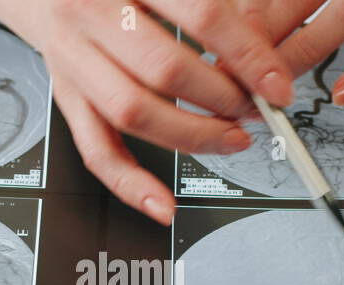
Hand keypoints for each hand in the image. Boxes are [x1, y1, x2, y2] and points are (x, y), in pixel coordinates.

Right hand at [0, 0, 294, 224]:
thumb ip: (209, 4)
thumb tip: (263, 53)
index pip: (201, 15)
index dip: (248, 56)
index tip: (276, 84)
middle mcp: (92, 15)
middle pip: (166, 70)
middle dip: (223, 99)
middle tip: (255, 109)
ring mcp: (74, 61)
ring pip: (134, 112)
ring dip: (192, 136)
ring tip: (231, 139)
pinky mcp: (66, 98)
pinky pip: (96, 151)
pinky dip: (131, 185)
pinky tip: (162, 205)